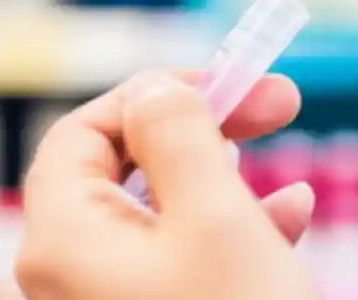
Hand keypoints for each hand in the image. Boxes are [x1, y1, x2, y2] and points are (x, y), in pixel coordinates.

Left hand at [17, 71, 318, 299]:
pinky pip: (187, 257)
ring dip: (230, 176)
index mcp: (63, 239)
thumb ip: (178, 136)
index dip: (155, 94)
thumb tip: (151, 89)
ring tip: (291, 167)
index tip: (231, 85)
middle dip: (204, 130)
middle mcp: (74, 272)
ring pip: (165, 211)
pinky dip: (237, 227)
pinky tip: (294, 214)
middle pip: (125, 166)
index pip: (84, 132)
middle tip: (277, 103)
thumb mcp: (213, 215)